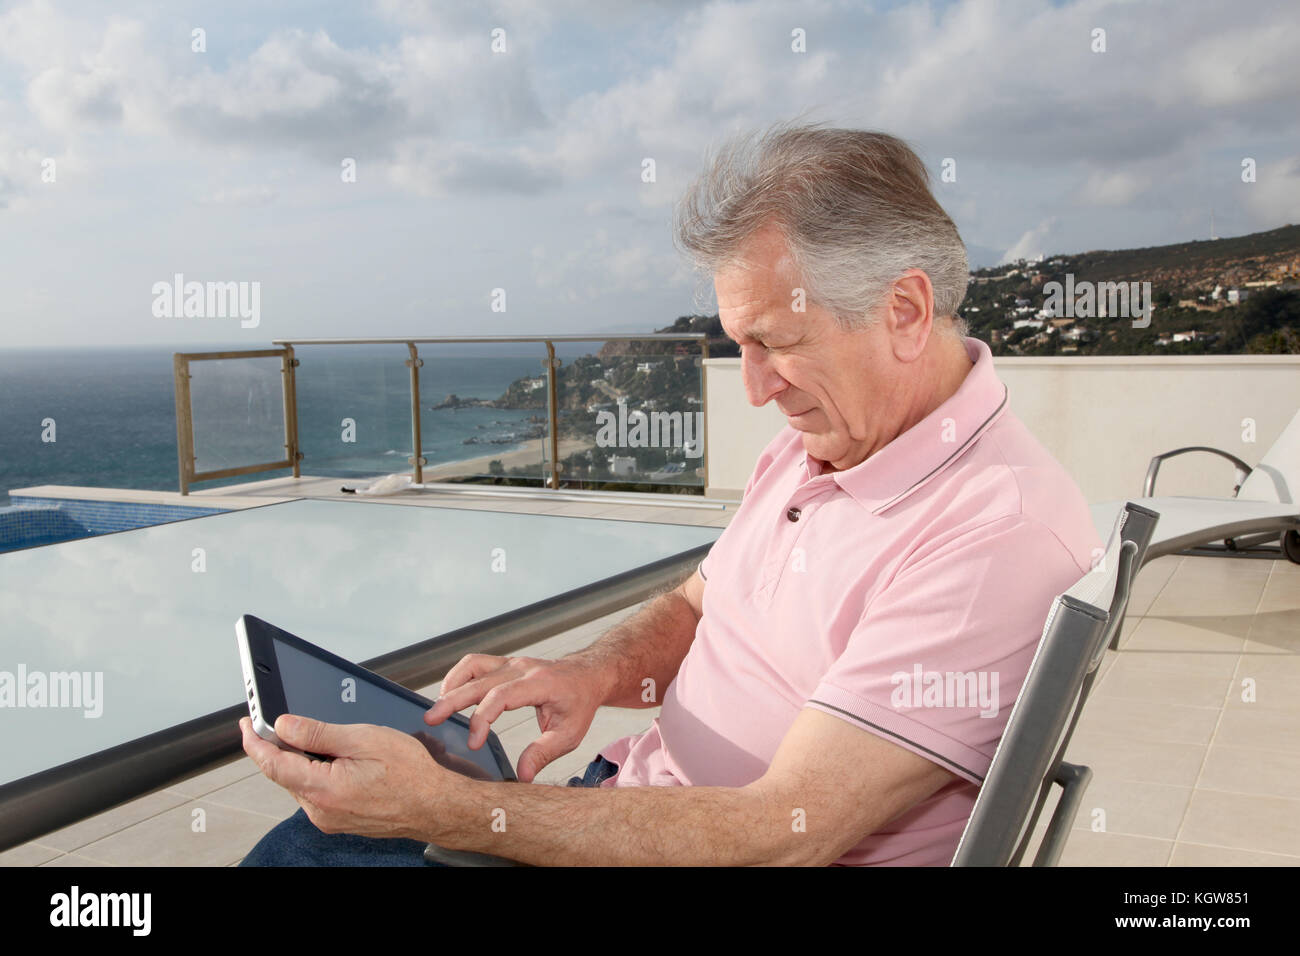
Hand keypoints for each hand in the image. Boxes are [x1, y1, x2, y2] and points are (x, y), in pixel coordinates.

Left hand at [239, 714, 455, 839]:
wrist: (434, 805)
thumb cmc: (410, 773)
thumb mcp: (364, 739)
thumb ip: (319, 733)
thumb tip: (285, 725)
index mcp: (324, 789)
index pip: (273, 764)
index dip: (255, 742)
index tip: (247, 725)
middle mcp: (320, 810)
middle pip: (284, 773)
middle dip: (280, 746)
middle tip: (282, 722)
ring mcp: (328, 818)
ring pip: (300, 783)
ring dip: (301, 760)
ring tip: (325, 740)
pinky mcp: (337, 820)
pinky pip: (315, 792)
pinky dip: (316, 773)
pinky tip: (335, 760)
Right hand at [424, 654, 606, 782]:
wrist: (588, 675)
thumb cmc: (579, 704)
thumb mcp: (570, 734)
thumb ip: (544, 753)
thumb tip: (523, 776)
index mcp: (539, 683)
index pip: (502, 695)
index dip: (483, 717)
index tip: (473, 743)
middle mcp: (522, 668)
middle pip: (480, 680)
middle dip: (453, 700)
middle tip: (432, 720)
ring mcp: (512, 663)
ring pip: (473, 665)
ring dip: (452, 684)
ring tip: (437, 708)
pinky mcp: (504, 664)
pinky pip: (475, 664)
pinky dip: (458, 677)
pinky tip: (450, 696)